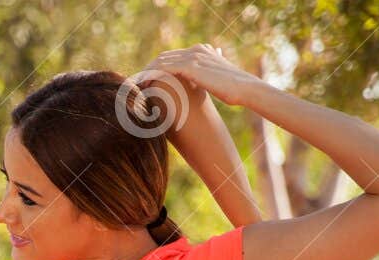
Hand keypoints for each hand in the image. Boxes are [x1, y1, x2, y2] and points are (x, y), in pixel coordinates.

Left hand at [135, 44, 259, 108]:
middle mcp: (195, 50)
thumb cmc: (233, 90)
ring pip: (159, 62)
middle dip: (146, 71)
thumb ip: (204, 77)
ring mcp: (193, 56)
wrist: (246, 89)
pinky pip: (163, 68)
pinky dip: (150, 76)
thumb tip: (196, 84)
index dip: (155, 70)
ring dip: (144, 74)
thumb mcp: (215, 81)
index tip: (143, 83)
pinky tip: (141, 87)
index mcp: (200, 52)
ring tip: (133, 88)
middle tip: (133, 85)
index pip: (170, 58)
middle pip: (162, 58)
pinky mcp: (191, 66)